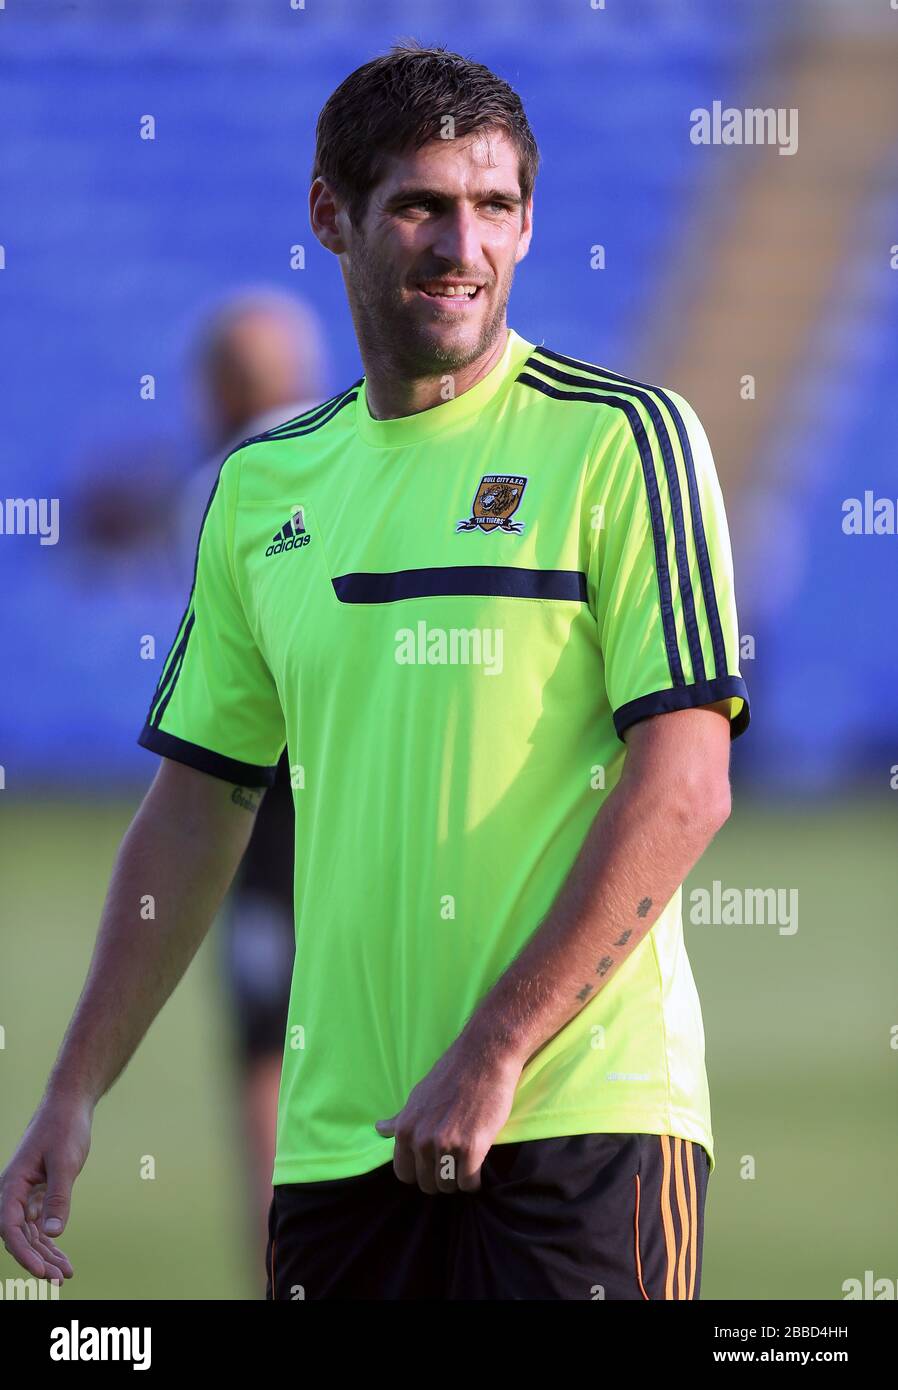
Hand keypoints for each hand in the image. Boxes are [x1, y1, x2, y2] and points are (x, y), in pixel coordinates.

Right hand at [0, 1095, 91, 1283]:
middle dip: (37, 1260)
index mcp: (12, 1184)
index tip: (42, 1272)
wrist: (69, 1105)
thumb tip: (52, 1233)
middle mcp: (14, 1193)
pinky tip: (63, 1257)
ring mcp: (26, 1194)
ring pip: (30, 1233)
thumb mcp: (65, 1162)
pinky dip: (51, 1240)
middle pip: (19, 1236)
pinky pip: (40, 1223)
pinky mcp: (39, 1192)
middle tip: (60, 1279)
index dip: (24, 1253)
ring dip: (46, 1254)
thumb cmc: (64, 1128)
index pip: (10, 1228)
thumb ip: (59, 1197)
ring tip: (66, 1275)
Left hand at [374, 1036, 523, 1194]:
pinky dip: (475, 1180)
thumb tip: (379, 1129)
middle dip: (441, 1177)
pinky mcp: (472, 1148)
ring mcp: (446, 1145)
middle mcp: (421, 1140)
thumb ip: (400, 1119)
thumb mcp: (418, 1096)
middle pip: (427, 1184)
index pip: (404, 1174)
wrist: (484, 1058)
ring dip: (458, 1180)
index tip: (434, 1162)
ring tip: (467, 1160)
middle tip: (455, 1160)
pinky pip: (469, 1184)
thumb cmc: (452, 1075)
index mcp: (405, 1130)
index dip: (420, 1171)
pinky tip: (479, 1163)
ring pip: (448, 1187)